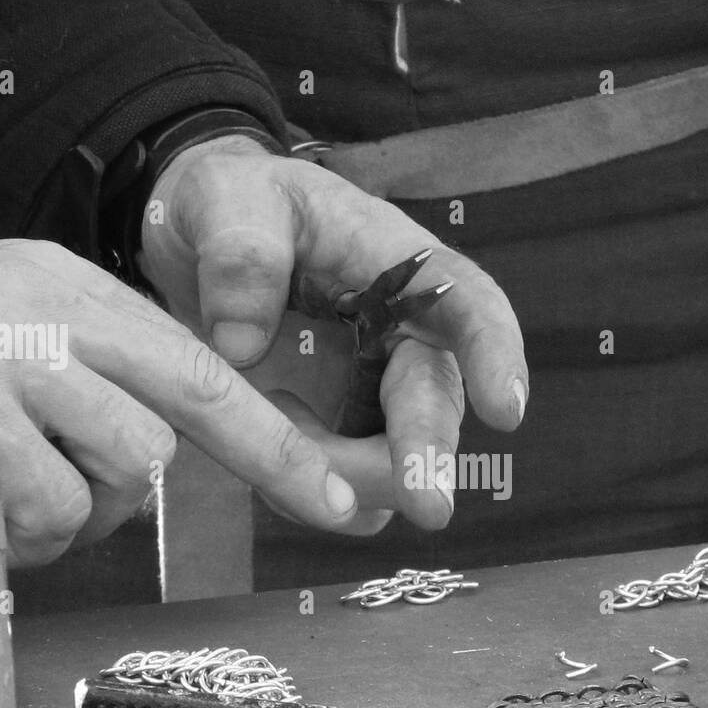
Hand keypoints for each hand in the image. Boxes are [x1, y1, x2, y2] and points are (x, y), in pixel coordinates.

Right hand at [0, 239, 366, 566]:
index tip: (346, 503)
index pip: (207, 375)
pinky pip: (47, 513)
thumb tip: (185, 458)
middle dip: (170, 482)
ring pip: (116, 480)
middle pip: (172, 430)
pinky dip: (25, 533)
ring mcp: (3, 367)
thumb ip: (112, 382)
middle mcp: (49, 315)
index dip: (282, 448)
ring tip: (7, 486)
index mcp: (79, 294)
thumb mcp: (30, 343)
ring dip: (74, 512)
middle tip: (135, 490)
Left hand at [138, 135, 527, 529]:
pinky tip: (270, 465)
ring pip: (392, 459)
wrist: (200, 241)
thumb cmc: (235, 205)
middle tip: (428, 508)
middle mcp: (402, 335)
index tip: (507, 410)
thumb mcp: (226, 200)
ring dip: (348, 478)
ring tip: (280, 449)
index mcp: (398, 266)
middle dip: (430, 454)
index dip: (493, 355)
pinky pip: (344, 484)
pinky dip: (311, 491)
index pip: (466, 302)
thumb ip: (241, 256)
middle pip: (434, 400)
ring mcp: (373, 392)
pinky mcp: (339, 432)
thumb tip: (244, 344)